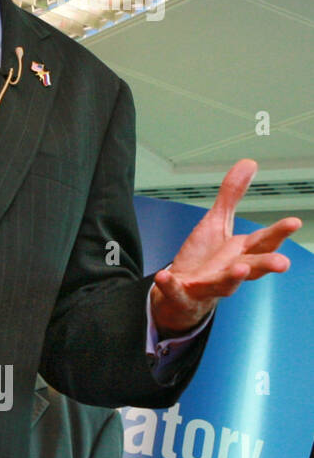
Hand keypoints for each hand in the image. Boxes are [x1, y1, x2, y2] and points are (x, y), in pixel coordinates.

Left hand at [150, 159, 301, 333]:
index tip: (294, 222)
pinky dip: (170, 285)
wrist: (182, 292)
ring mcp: (207, 284)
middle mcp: (229, 270)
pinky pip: (176, 290)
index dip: (279, 233)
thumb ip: (232, 196)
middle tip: (282, 262)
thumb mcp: (217, 223)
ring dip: (232, 278)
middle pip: (252, 267)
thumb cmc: (206, 259)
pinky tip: (164, 276)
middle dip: (267, 264)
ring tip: (238, 268)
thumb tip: (249, 163)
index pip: (263, 242)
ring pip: (224, 284)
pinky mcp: (182, 293)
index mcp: (240, 252)